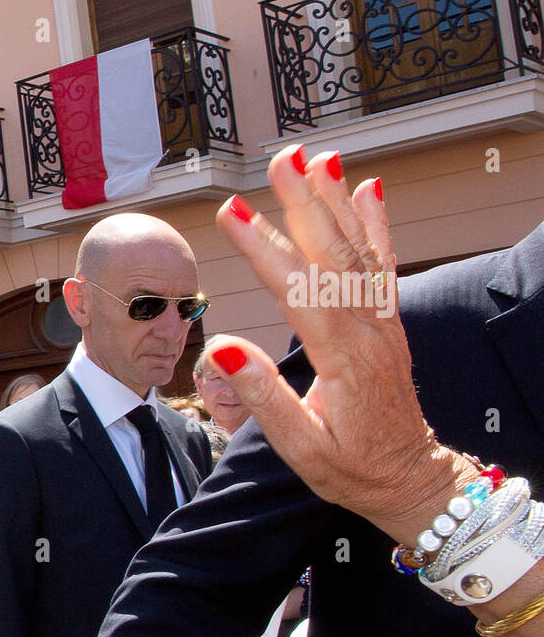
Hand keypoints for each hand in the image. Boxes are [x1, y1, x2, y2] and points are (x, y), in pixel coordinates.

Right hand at [210, 146, 477, 546]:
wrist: (410, 477)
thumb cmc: (351, 468)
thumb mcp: (301, 447)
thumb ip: (264, 396)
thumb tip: (225, 349)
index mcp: (341, 358)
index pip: (298, 290)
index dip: (262, 249)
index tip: (231, 213)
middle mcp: (367, 330)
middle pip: (331, 254)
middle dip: (302, 203)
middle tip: (279, 160)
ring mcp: (383, 322)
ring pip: (358, 250)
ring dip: (334, 201)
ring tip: (315, 159)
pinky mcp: (388, 322)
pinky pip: (383, 264)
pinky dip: (376, 223)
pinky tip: (366, 189)